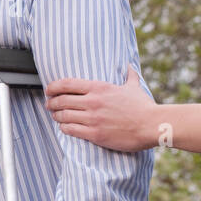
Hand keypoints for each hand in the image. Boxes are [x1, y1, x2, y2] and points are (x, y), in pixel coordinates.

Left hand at [44, 65, 158, 151]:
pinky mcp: (95, 134)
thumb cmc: (144, 107)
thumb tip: (129, 66)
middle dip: (51, 103)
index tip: (48, 90)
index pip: (67, 84)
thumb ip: (129, 76)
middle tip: (49, 105)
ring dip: (56, 116)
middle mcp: (93, 102)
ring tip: (55, 116)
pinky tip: (64, 127)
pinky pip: (71, 130)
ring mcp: (93, 119)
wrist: (152, 125)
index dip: (53, 87)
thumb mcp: (134, 87)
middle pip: (61, 100)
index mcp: (99, 88)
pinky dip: (64, 128)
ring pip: (63, 116)